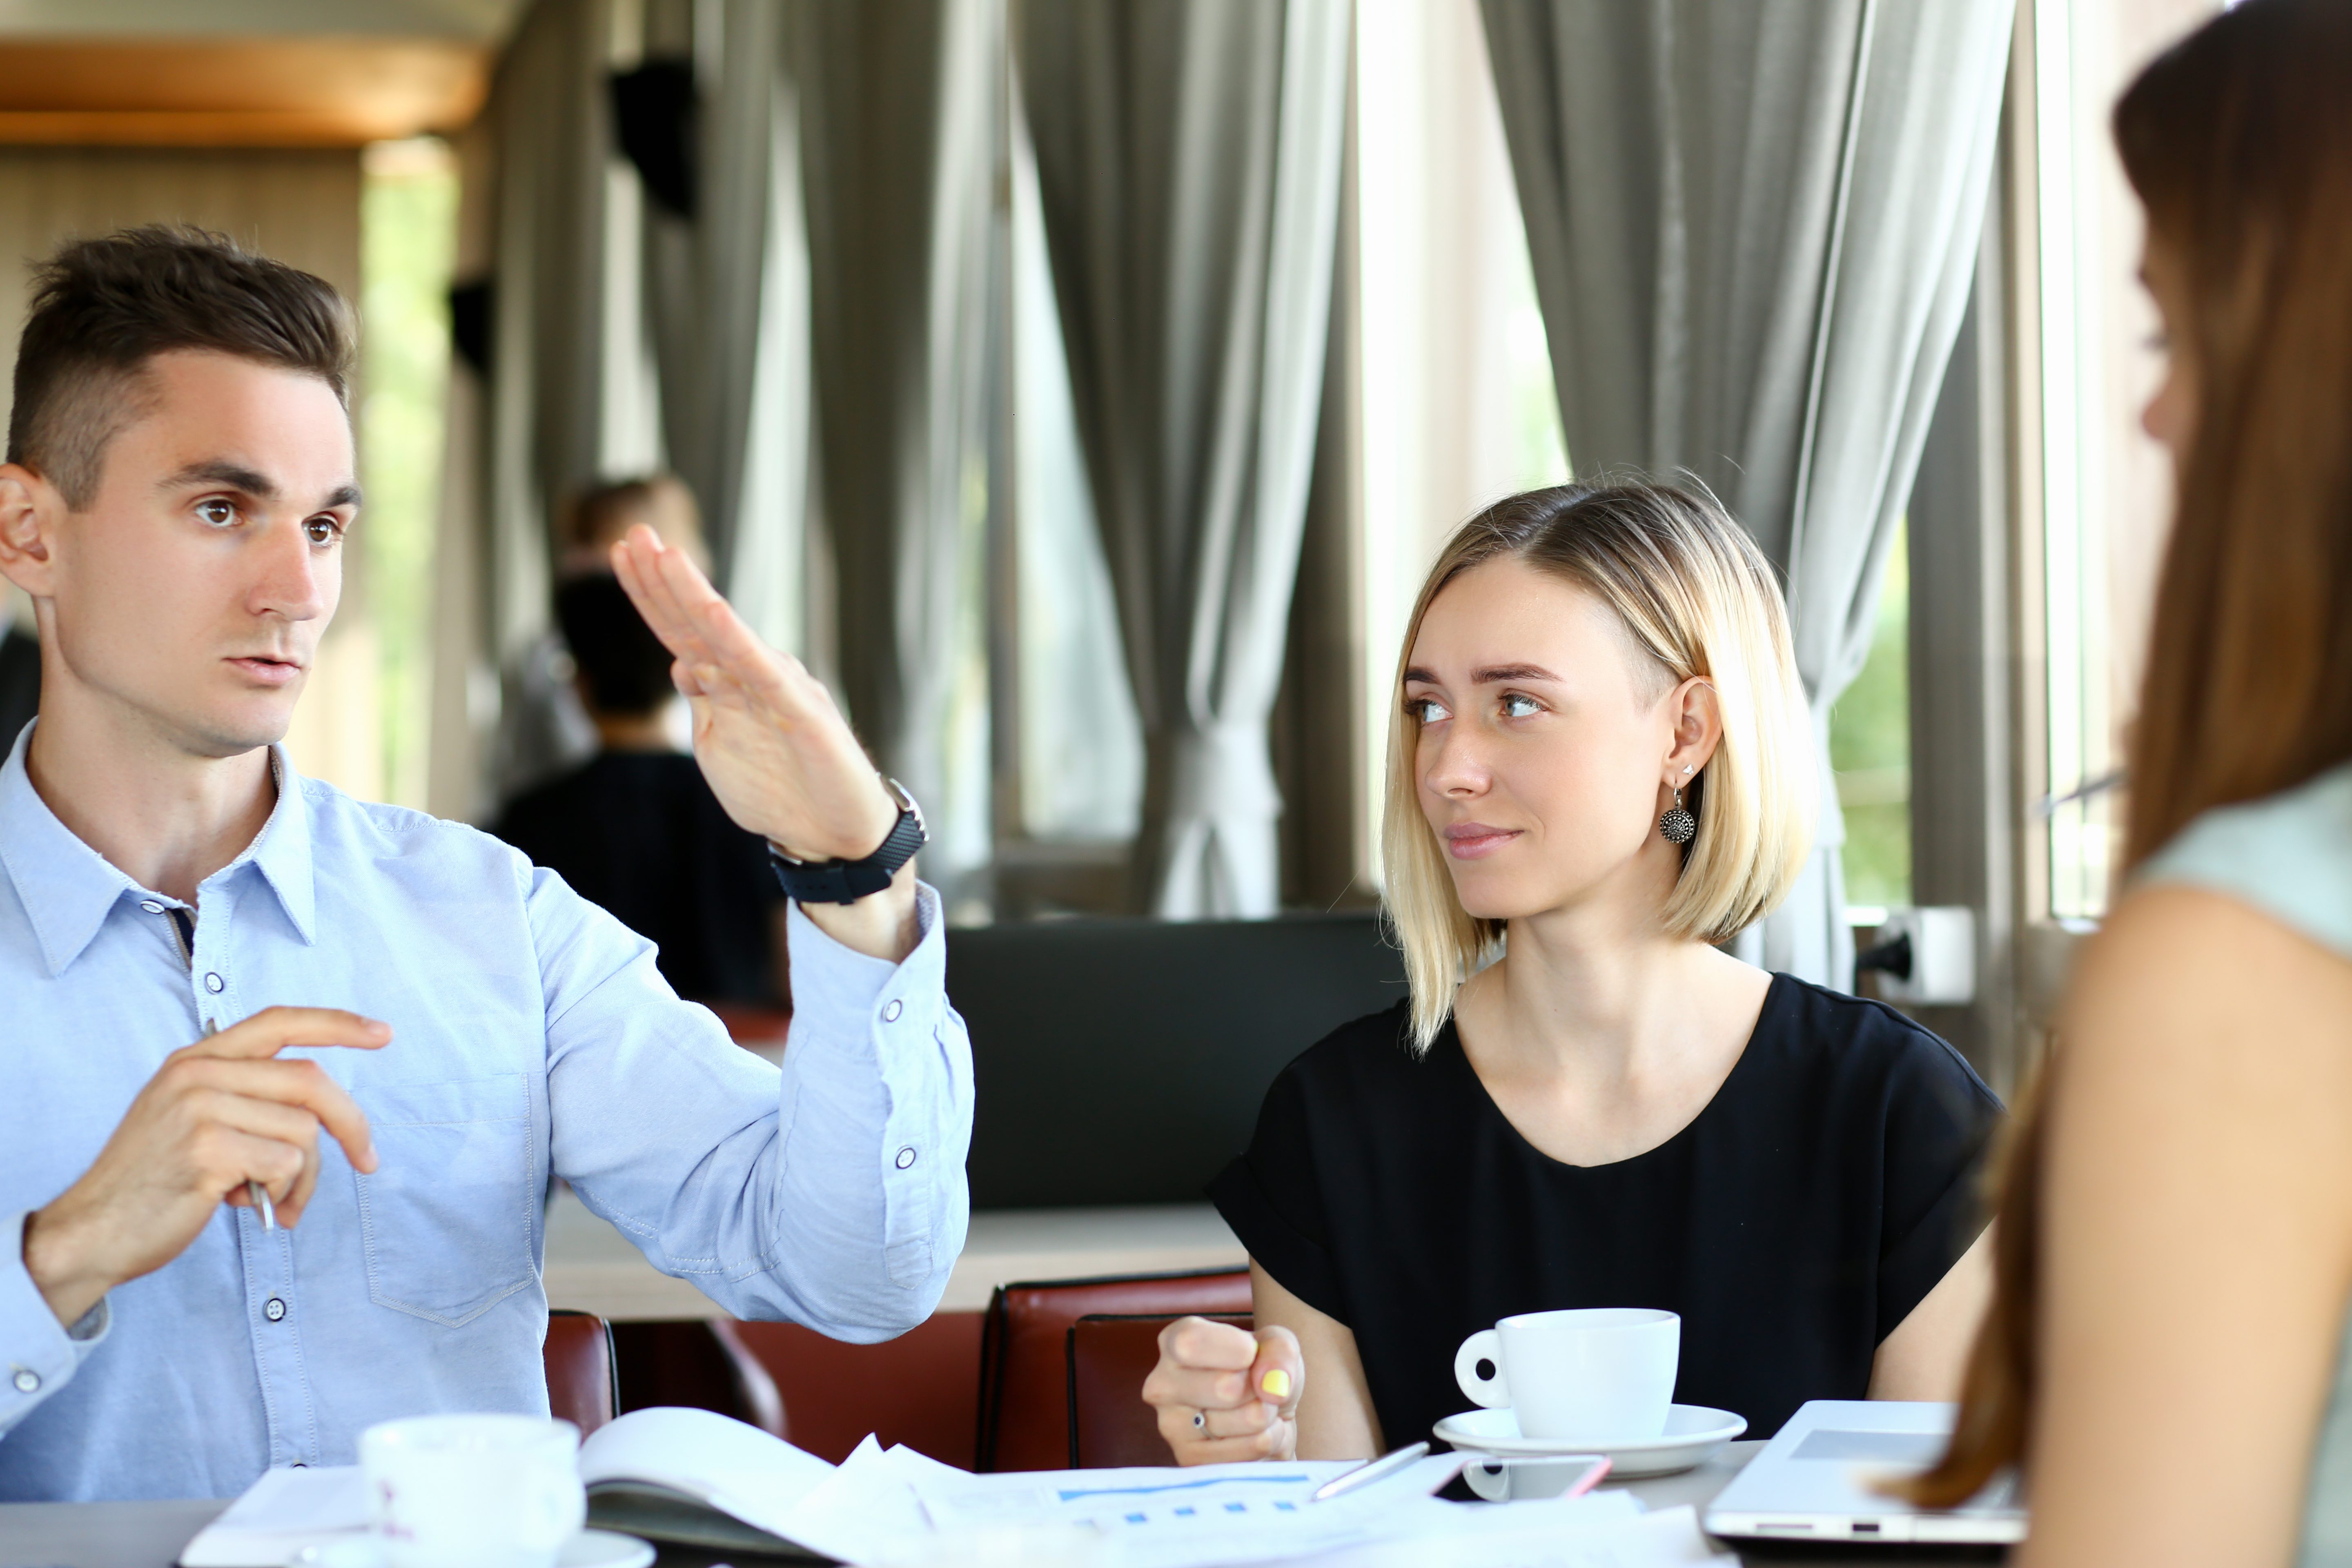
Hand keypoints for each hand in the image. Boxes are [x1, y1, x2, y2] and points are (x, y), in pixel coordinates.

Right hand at [23, 1008, 387, 1327]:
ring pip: (304, 1132)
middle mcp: (198, 1073)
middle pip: (310, 1082)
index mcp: (196, 1059)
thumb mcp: (191, 1119)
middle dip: (351, 1125)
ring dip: (307, 1179)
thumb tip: (320, 1118)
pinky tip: (254, 1210)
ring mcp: (201, 1108)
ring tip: (279, 1202)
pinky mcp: (209, 1149)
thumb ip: (245, 1100)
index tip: (382, 1034)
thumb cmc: (153, 1181)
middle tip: (368, 1160)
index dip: (336, 1024)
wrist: (92, 1231)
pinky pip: (287, 1165)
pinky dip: (287, 1194)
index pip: (278, 1021)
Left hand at [611, 524, 896, 863]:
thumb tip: (680, 664)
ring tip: (664, 554)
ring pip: (726, 637)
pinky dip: (738, 642)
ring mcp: (776, 690)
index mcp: (726, 686)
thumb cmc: (781, 790)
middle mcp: (749, 677)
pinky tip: (716, 612)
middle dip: (661, 579)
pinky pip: (763, 673)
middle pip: (695, 622)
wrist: (834, 833)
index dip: (648, 595)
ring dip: (693, 595)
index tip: (617, 553)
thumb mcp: (723, 746)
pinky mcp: (803, 712)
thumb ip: (704, 704)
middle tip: (631, 533)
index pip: (678, 632)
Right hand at [1144, 1317, 1303, 1463]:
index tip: (1251, 1353)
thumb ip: (1278, 1351)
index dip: (1236, 1350)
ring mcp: (1172, 1427)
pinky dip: (1269, 1439)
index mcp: (1174, 1342)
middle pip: (1225, 1387)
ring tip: (1255, 1410)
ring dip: (1268, 1415)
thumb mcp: (1277, 1343)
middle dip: (1260, 1387)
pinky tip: (1252, 1434)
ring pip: (1249, 1419)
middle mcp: (1162, 1384)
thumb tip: (1271, 1386)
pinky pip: (1254, 1449)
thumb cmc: (1262, 1371)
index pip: (1191, 1343)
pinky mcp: (1192, 1461)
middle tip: (1255, 1387)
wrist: (1267, 1418)